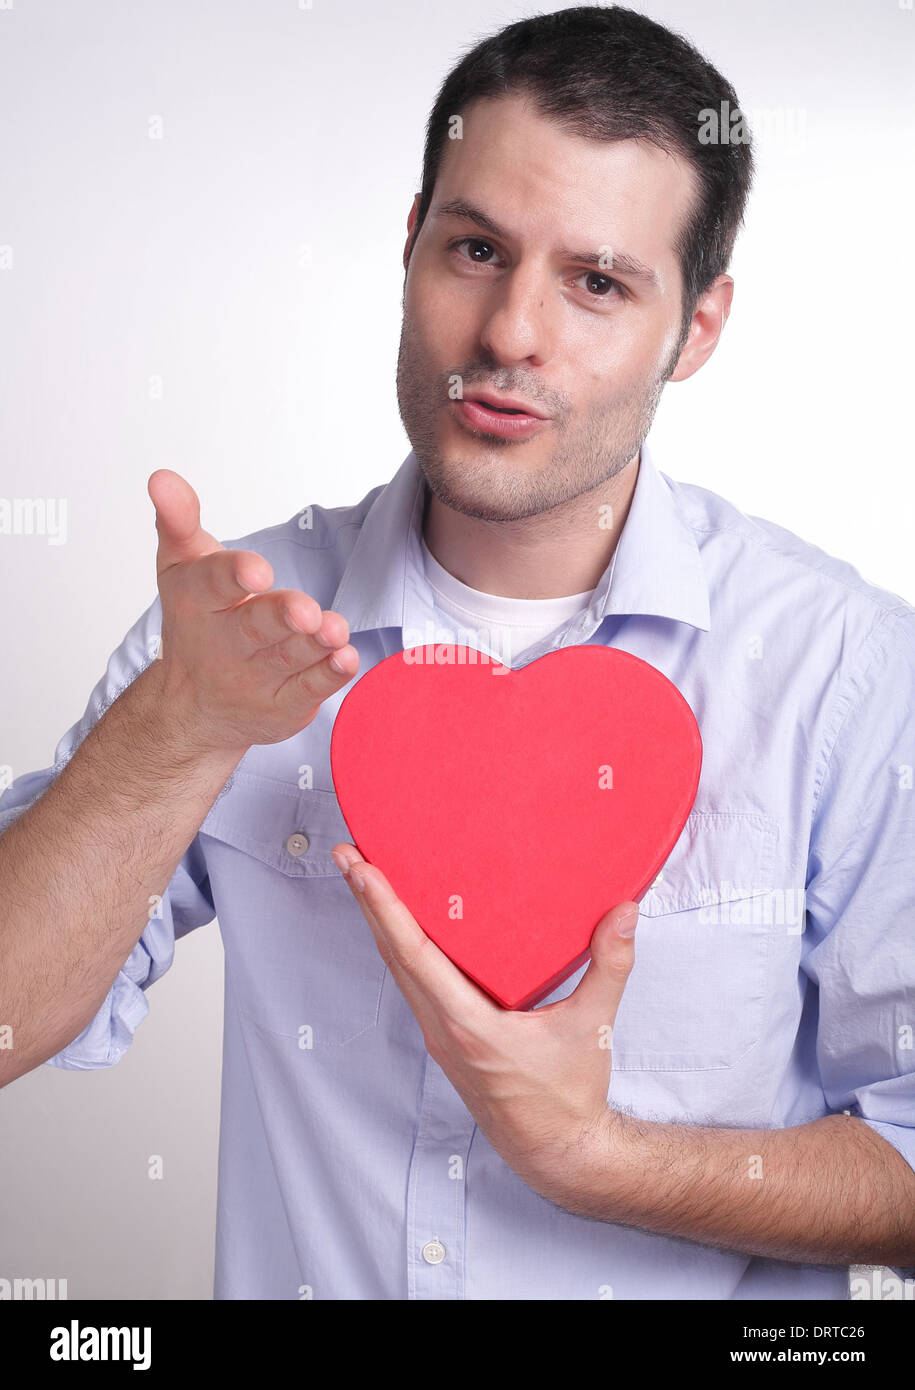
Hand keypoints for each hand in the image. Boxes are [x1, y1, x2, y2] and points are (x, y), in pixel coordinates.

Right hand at [147, 470, 358, 755]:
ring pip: (288, 658)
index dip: (234, 576)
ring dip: (314, 645)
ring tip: (334, 629)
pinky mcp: (285, 704)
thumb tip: (161, 477)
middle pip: (254, 627)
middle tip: (304, 611)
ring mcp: (256, 678)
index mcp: (197, 603)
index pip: (212, 585)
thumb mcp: (181, 567)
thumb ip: (178, 520)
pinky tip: (346, 657)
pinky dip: (329, 675)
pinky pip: (309, 689)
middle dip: (280, 617)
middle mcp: (225, 644)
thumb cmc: (196, 623)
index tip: (258, 569)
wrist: (191, 709)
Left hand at [330, 840, 638, 1199]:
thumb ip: (610, 966)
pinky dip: (400, 949)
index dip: (383, 908)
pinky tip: (402, 929)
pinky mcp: (447, 1040)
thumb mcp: (594, 1027)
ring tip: (366, 880)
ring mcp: (440, 1037)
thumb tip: (625, 911)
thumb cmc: (570, 1094)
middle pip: (392, 955)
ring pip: (398, 970)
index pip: (413, 953)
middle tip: (347, 855)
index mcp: (468, 1024)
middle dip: (367, 902)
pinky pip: (413, 986)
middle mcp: (442, 1029)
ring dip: (379, 924)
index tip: (359, 869)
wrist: (557, 1152)